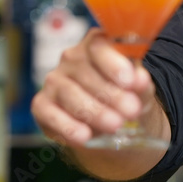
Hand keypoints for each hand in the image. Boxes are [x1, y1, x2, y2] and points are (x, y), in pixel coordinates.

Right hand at [31, 28, 156, 146]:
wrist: (114, 125)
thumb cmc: (127, 98)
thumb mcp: (140, 91)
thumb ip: (141, 85)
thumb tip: (141, 80)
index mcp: (97, 45)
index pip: (99, 45)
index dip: (113, 63)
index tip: (130, 81)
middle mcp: (72, 58)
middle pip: (85, 72)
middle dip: (110, 94)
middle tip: (131, 111)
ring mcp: (55, 80)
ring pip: (69, 93)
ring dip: (93, 111)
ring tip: (115, 125)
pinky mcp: (42, 104)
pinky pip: (49, 113)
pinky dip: (67, 126)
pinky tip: (84, 136)